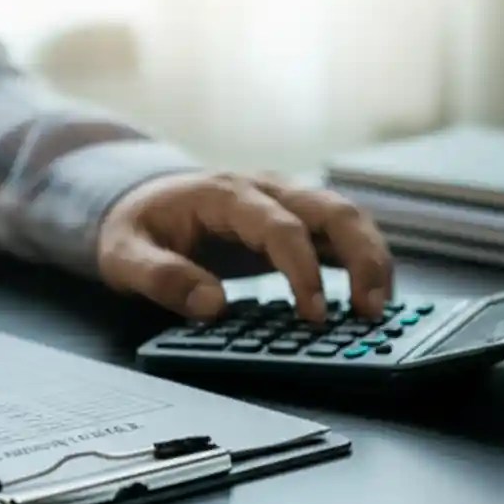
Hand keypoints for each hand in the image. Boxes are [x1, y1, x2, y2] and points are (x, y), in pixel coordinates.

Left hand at [97, 172, 392, 321]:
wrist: (137, 200)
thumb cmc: (133, 227)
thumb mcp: (125, 254)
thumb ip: (162, 278)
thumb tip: (211, 305)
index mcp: (225, 194)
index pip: (280, 227)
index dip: (302, 270)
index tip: (313, 313)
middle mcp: (264, 190)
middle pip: (332, 210)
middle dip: (361, 258)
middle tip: (369, 309)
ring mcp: (282, 201)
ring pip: (345, 217)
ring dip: (371, 258)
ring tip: (378, 307)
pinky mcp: (291, 221)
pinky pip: (337, 234)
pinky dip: (360, 261)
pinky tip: (369, 294)